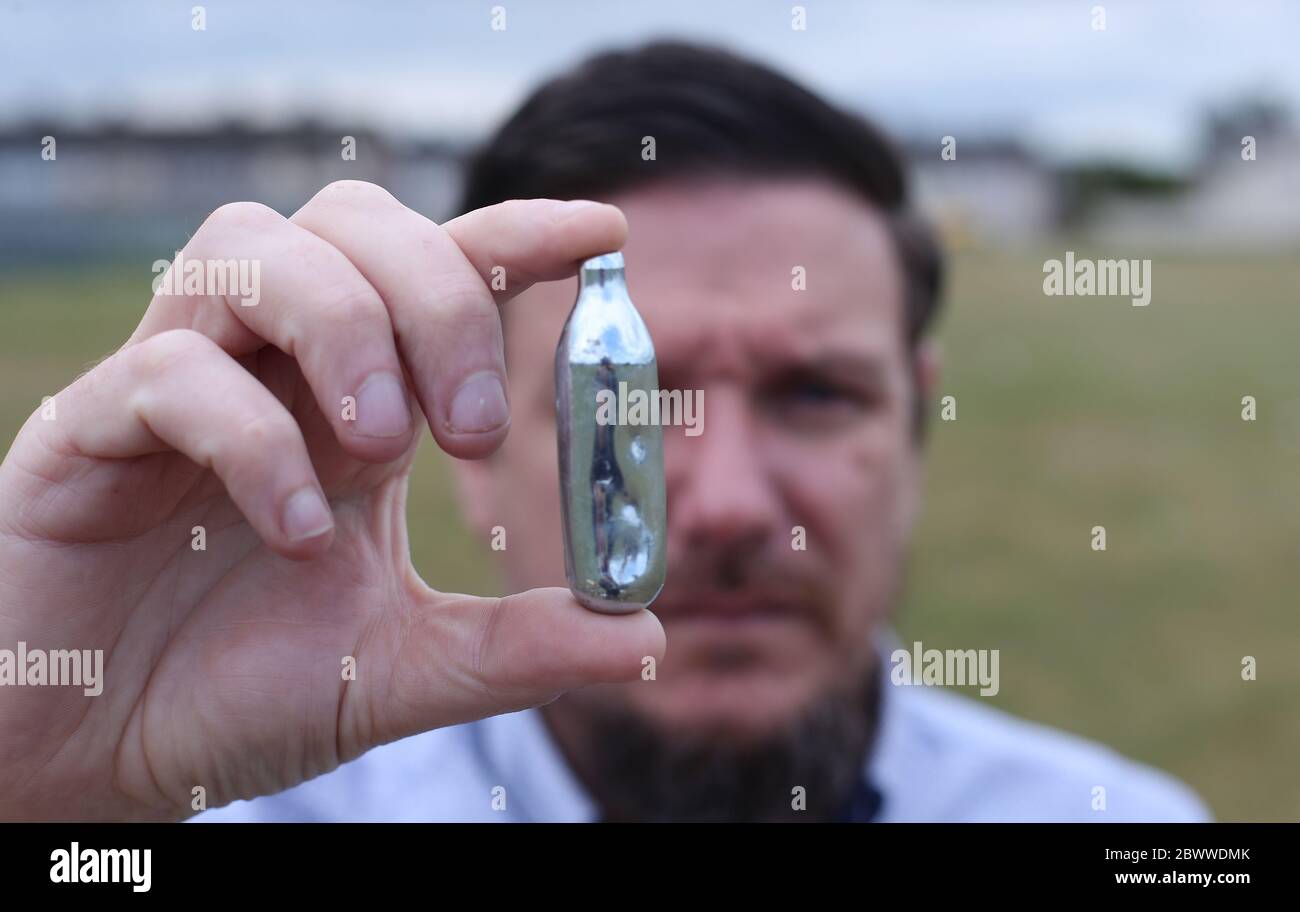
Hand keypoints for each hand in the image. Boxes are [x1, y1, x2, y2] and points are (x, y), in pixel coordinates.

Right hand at [0, 181, 664, 819]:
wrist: (102, 756)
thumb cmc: (239, 692)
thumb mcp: (402, 669)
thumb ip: (516, 648)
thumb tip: (642, 637)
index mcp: (353, 406)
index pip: (436, 270)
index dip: (514, 235)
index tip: (599, 232)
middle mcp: (271, 372)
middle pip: (354, 224)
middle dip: (437, 296)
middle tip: (478, 427)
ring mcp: (176, 386)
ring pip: (252, 248)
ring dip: (341, 326)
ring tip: (384, 446)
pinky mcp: (88, 430)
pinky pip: (168, 369)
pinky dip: (249, 435)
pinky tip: (292, 531)